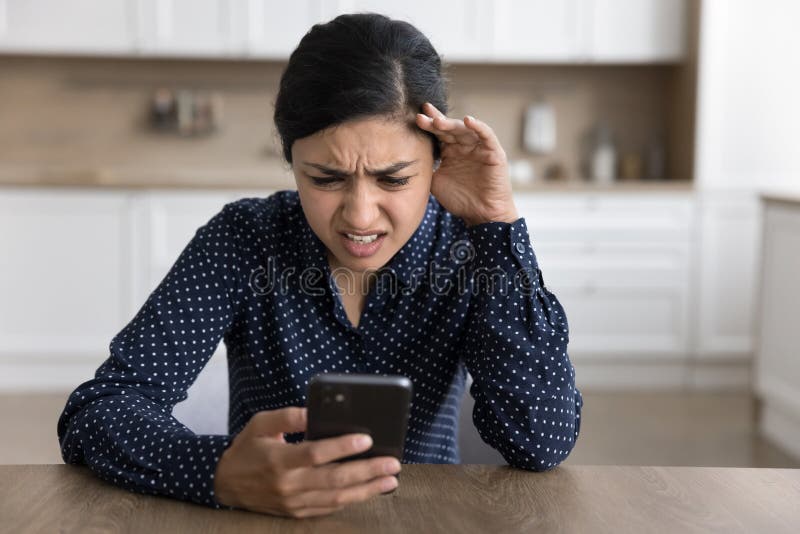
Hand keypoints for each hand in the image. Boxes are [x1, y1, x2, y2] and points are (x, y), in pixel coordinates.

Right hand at [213, 407, 400, 517]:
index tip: (366, 439)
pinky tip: (369, 491)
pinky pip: (329, 509)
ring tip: (390, 480)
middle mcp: (288, 485)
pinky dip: (351, 500)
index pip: (316, 454)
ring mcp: (293, 502)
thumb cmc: (247, 448)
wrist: (225, 484)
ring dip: (367, 490)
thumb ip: (287, 417)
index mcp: (279, 460)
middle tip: (392, 463)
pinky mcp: (297, 513)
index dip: (342, 447)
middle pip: (334, 480)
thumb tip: (313, 412)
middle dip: (367, 471)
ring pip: (336, 498)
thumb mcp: (260, 423)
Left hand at [416, 102, 517, 226]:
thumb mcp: (436, 181)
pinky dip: (478, 127)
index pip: (438, 133)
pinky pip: (487, 135)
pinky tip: (468, 120)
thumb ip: (426, 167)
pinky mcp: (494, 152)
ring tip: (438, 121)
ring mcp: (480, 147)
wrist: (482, 216)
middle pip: (449, 128)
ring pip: (465, 130)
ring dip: (452, 124)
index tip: (415, 117)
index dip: (428, 124)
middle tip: (421, 116)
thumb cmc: (460, 200)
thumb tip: (407, 156)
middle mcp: (465, 146)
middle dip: (435, 122)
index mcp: (451, 151)